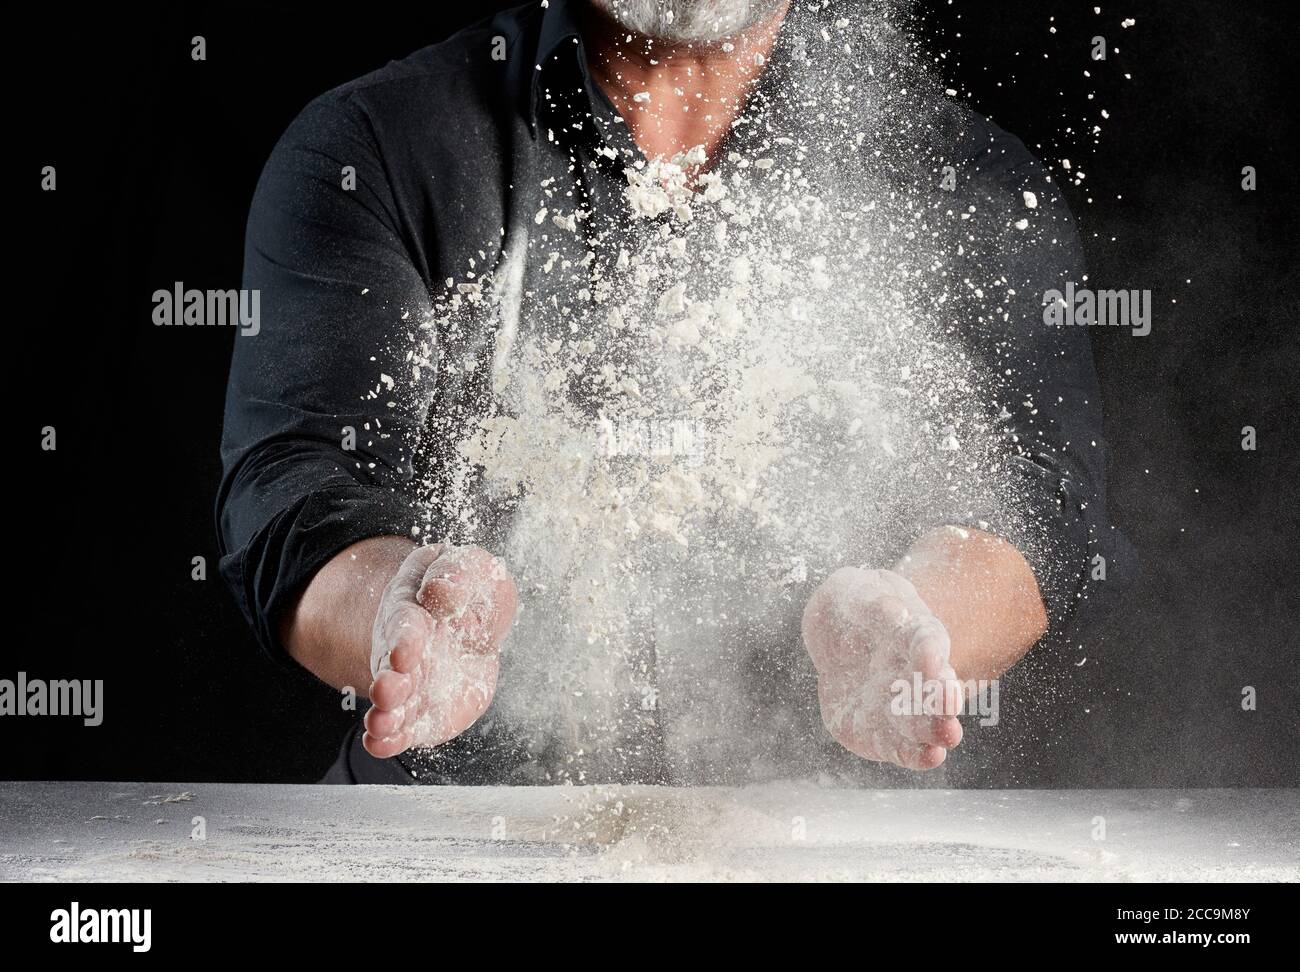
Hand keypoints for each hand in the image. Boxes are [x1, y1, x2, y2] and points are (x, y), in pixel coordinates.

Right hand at [363, 543, 517, 757]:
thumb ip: (457, 576)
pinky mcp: (424, 713)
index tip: (405, 653)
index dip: (406, 640)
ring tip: (382, 725)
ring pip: (393, 704)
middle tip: (388, 692)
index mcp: (414, 612)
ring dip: (387, 715)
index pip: (407, 627)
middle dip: (390, 683)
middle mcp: (404, 653)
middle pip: (393, 671)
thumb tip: (440, 591)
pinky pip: (405, 729)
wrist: (470, 618)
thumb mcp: (472, 570)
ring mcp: (412, 686)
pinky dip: (392, 738)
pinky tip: (382, 744)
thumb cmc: (470, 590)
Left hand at [802, 567, 962, 769]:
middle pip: (934, 688)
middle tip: (948, 702)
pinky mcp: (883, 732)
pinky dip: (917, 753)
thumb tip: (895, 611)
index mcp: (914, 634)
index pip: (925, 640)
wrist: (839, 638)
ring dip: (936, 729)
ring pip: (924, 721)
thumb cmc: (854, 607)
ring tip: (947, 735)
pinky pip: (902, 747)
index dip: (928, 651)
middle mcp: (916, 674)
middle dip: (942, 697)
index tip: (929, 661)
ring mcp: (902, 705)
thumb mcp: (857, 590)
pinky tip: (930, 756)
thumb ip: (872, 600)